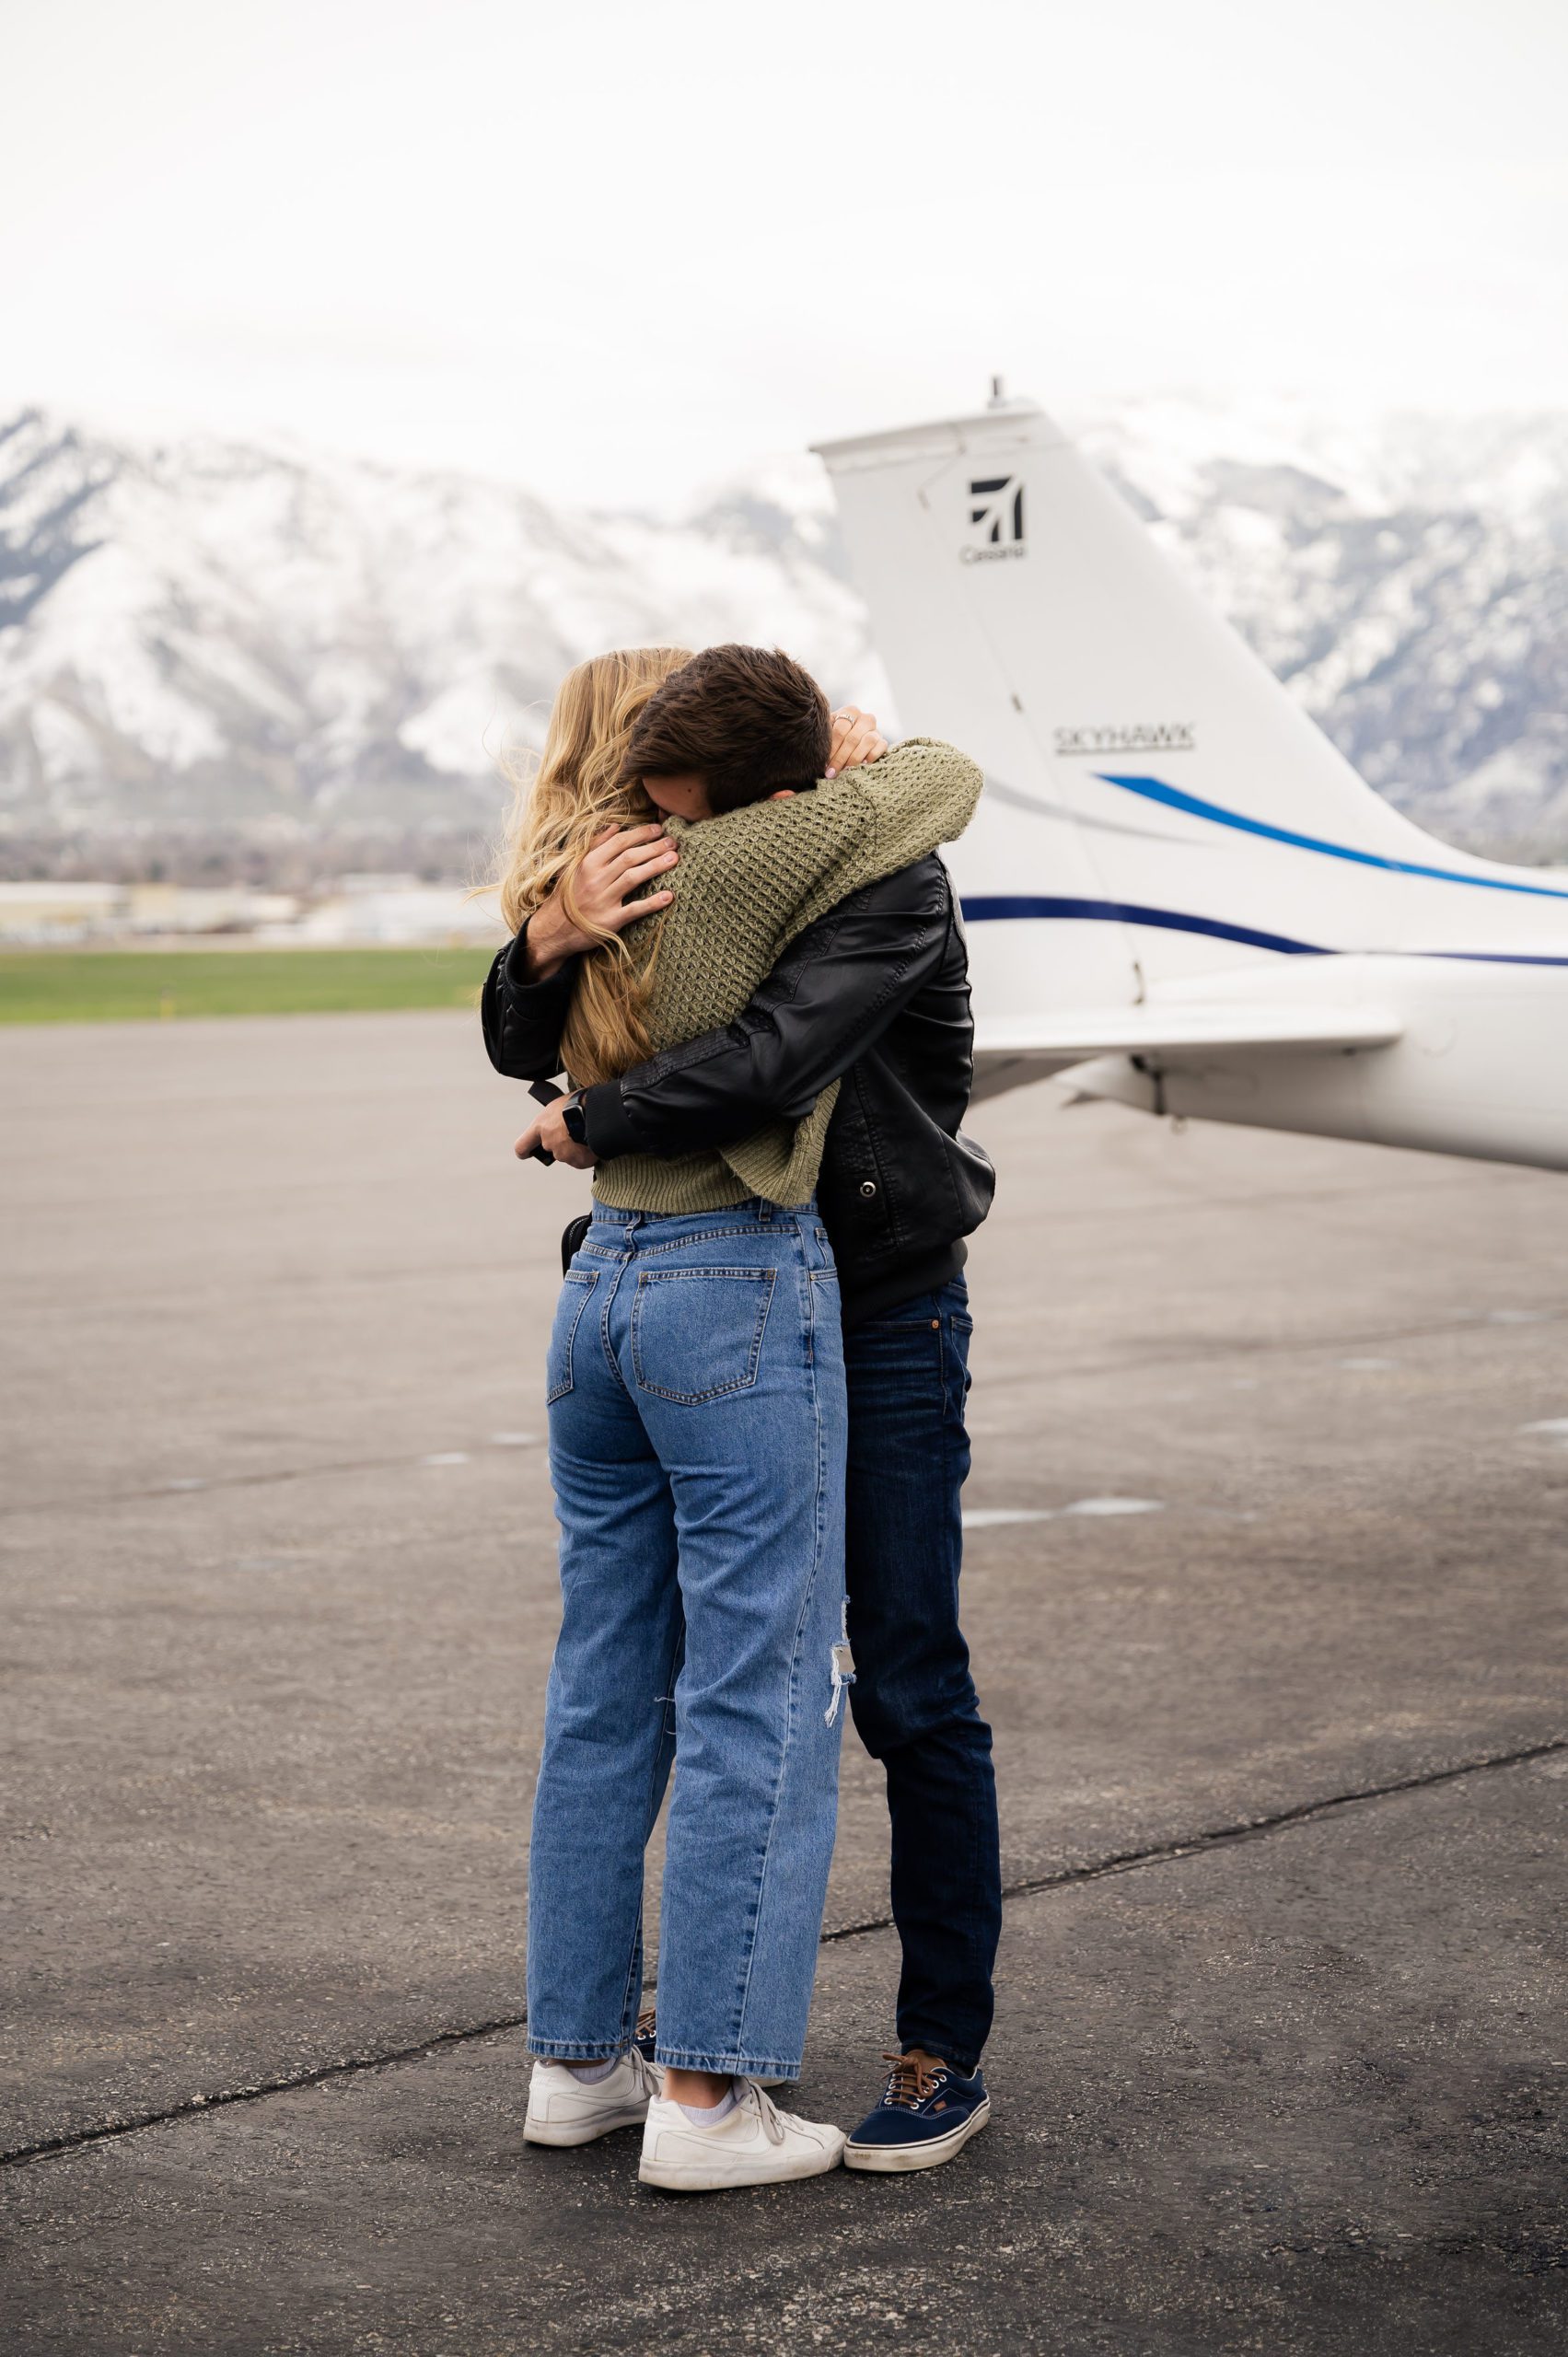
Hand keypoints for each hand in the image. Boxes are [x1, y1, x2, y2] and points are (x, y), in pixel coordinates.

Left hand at [514, 1097, 596, 1169]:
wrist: (597, 1112)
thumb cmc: (580, 1102)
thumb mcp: (561, 1104)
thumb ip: (554, 1118)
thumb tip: (559, 1119)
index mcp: (541, 1125)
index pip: (522, 1145)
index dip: (524, 1151)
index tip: (527, 1154)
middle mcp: (548, 1142)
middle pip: (552, 1148)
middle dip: (561, 1143)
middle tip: (574, 1133)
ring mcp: (562, 1153)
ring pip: (567, 1154)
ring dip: (576, 1147)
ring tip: (587, 1133)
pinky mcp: (577, 1161)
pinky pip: (581, 1160)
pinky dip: (586, 1154)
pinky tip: (592, 1142)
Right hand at [523, 823, 677, 977]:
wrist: (554, 928)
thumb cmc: (570, 894)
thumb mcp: (577, 866)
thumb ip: (597, 845)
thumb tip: (615, 826)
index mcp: (588, 863)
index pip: (619, 842)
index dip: (641, 834)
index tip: (658, 829)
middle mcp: (595, 879)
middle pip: (630, 857)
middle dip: (654, 847)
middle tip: (673, 842)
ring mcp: (603, 900)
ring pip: (634, 877)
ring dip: (656, 866)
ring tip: (674, 859)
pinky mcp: (610, 921)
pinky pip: (634, 910)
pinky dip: (652, 903)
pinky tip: (669, 896)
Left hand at [825, 706, 887, 778]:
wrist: (849, 741)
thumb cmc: (835, 737)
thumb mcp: (828, 733)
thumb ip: (824, 738)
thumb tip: (818, 753)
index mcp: (850, 711)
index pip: (840, 729)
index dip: (832, 748)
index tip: (824, 763)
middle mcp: (865, 718)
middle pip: (853, 738)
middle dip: (840, 758)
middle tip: (831, 772)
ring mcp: (876, 729)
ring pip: (868, 742)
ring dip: (854, 759)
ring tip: (845, 771)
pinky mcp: (883, 741)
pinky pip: (881, 748)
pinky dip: (871, 757)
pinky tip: (861, 765)